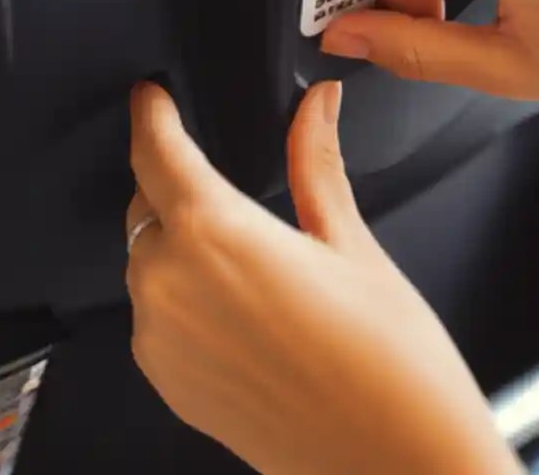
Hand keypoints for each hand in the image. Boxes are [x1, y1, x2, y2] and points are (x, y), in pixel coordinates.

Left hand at [125, 81, 522, 474]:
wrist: (392, 460)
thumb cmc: (388, 365)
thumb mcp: (352, 246)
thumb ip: (317, 166)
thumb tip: (316, 109)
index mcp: (215, 234)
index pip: (156, 150)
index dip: (151, 114)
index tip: (151, 99)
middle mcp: (172, 285)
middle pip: (147, 207)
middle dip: (176, 187)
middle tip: (231, 192)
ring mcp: (162, 341)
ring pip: (148, 263)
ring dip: (179, 246)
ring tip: (253, 264)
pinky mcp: (167, 382)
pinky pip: (156, 318)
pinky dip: (182, 299)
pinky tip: (244, 312)